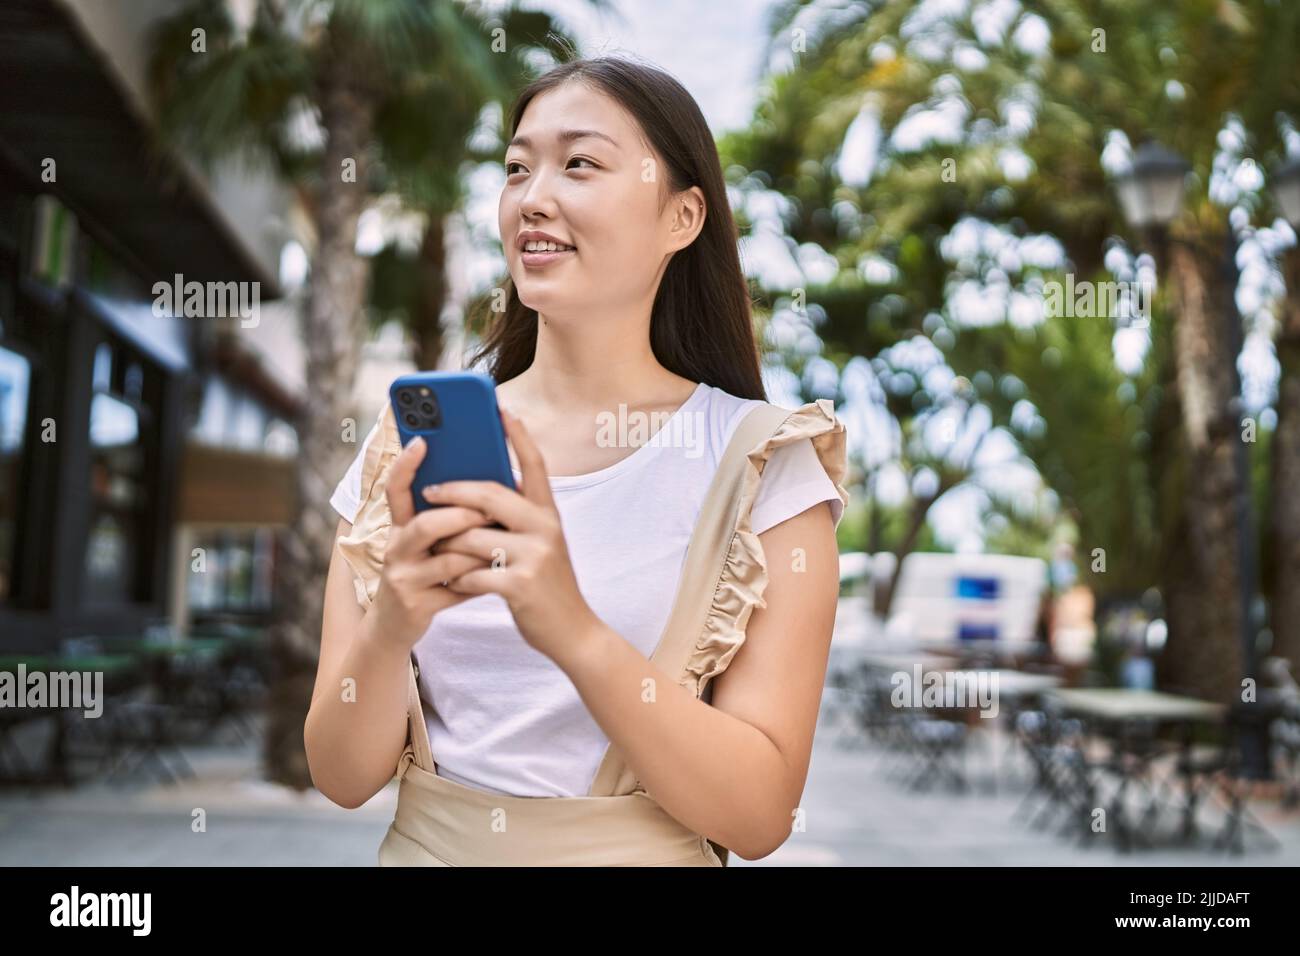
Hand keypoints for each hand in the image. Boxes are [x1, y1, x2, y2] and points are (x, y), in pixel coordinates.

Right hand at [369, 435, 495, 651]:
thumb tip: (496, 485)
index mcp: (401, 526)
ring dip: (478, 548)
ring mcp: (403, 577)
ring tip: (501, 543)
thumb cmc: (424, 576)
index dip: (405, 465)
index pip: (396, 489)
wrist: (397, 626)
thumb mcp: (429, 544)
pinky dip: (479, 580)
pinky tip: (495, 575)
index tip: (422, 441)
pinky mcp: (415, 604)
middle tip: (490, 511)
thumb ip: (449, 519)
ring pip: (445, 556)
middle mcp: (396, 547)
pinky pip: (455, 587)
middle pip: (425, 523)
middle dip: (462, 515)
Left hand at [423, 408, 601, 663]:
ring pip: (473, 536)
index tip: (502, 409)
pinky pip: (473, 574)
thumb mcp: (539, 543)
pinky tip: (454, 585)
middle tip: (429, 489)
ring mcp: (535, 555)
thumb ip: (516, 517)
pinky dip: (458, 580)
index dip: (518, 435)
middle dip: (454, 490)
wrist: (572, 631)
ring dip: (448, 545)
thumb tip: (475, 492)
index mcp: (548, 513)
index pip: (534, 464)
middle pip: (490, 494)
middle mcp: (545, 527)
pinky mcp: (521, 585)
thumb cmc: (545, 584)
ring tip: (435, 550)